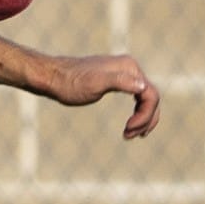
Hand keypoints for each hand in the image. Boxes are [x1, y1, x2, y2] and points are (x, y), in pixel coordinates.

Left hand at [45, 53, 160, 138]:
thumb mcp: (94, 84)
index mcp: (129, 68)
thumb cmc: (71, 83)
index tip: (128, 130)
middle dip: (145, 120)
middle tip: (129, 136)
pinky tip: (130, 125)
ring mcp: (125, 74)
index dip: (145, 116)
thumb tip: (143, 87)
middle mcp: (131, 68)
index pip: (151, 95)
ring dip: (142, 119)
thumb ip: (120, 82)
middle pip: (151, 98)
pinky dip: (138, 113)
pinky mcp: (118, 80)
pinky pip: (137, 98)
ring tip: (129, 135)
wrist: (53, 77)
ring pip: (146, 99)